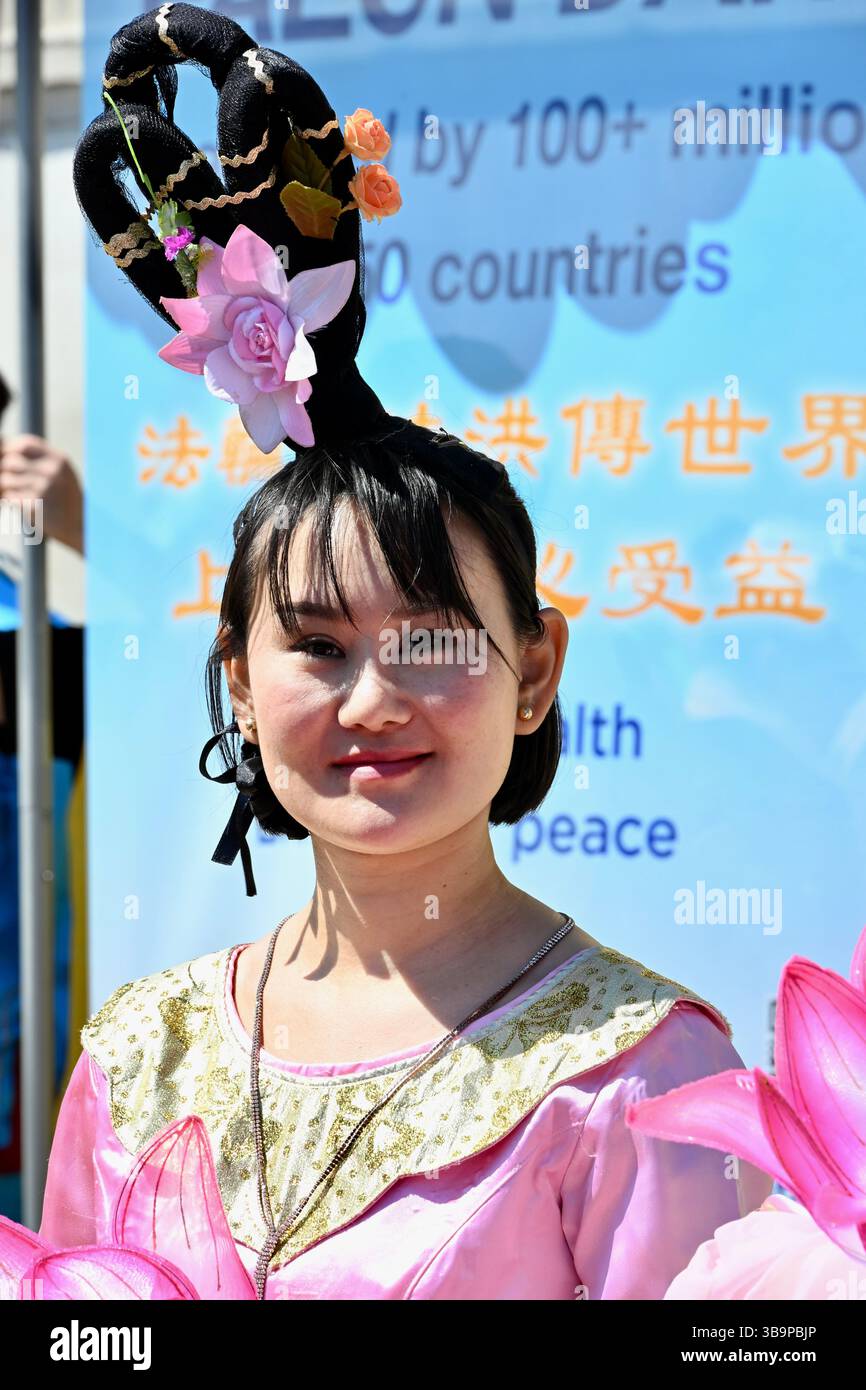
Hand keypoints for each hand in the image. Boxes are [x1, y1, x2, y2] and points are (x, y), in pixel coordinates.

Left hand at [0, 433, 83, 552]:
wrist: (81, 528)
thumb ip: (39, 460)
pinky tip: (24, 505)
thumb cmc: (66, 500)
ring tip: (21, 495)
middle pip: (11, 461)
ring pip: (6, 480)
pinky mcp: (33, 506)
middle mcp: (52, 471)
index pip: (24, 445)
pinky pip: (9, 497)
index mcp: (59, 460)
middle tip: (13, 483)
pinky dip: (11, 501)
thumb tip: (5, 454)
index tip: (8, 459)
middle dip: (6, 472)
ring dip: (7, 488)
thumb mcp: (61, 473)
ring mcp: (43, 488)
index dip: (11, 450)